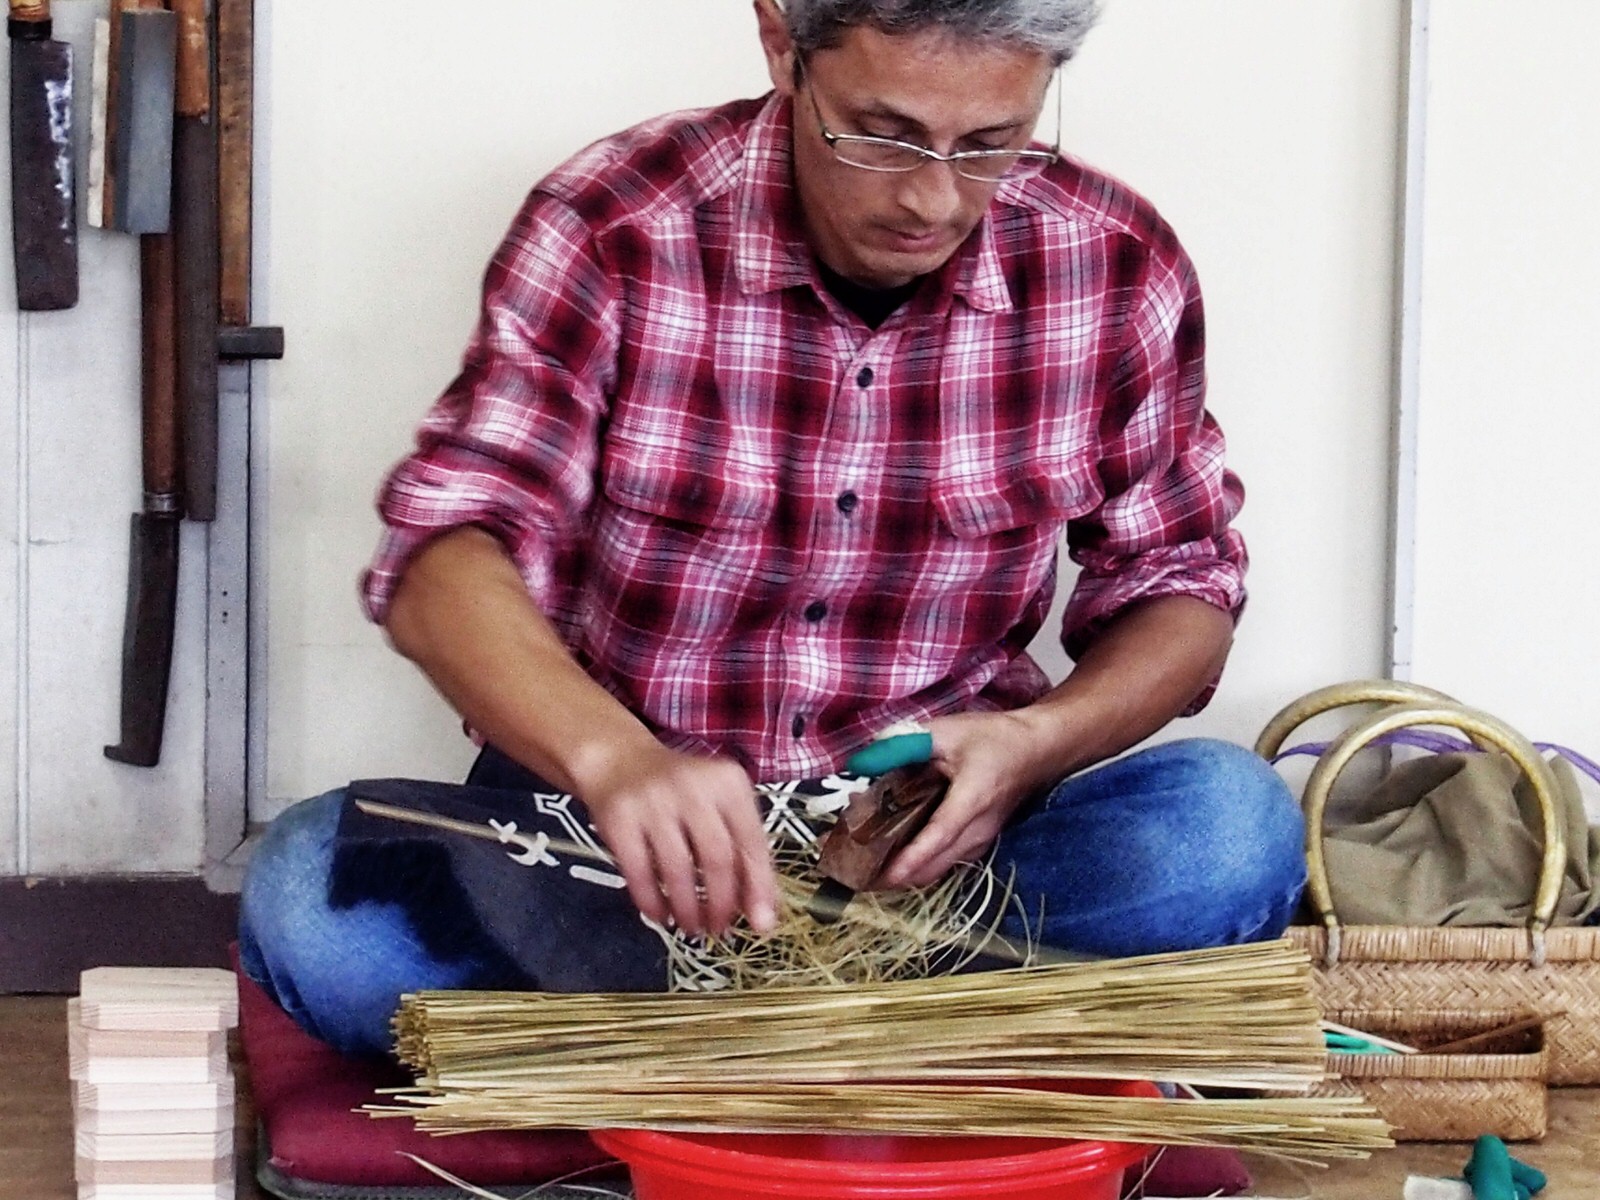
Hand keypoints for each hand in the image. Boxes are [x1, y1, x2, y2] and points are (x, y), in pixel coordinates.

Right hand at [575, 743, 778, 937]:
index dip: (758, 886)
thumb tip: (762, 910)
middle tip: (720, 929)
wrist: (619, 760)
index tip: (762, 922)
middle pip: (716, 856)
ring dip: (687, 908)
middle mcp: (693, 787)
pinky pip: (639, 871)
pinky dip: (652, 901)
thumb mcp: (719, 805)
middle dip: (720, 903)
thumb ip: (743, 850)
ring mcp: (654, 801)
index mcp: (728, 783)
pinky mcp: (620, 818)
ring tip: (691, 926)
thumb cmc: (681, 791)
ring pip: (677, 868)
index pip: (751, 840)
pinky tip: (660, 915)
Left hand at [876, 710, 1060, 889]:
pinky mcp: (977, 843)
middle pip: (933, 867)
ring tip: (866, 866)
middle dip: (894, 875)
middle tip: (854, 871)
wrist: (1037, 750)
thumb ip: (904, 744)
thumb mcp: (947, 731)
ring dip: (905, 873)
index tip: (883, 875)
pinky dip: (919, 864)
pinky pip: (945, 862)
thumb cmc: (994, 739)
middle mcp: (977, 831)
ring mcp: (980, 842)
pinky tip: (894, 854)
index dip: (910, 859)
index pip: (937, 838)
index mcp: (971, 802)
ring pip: (938, 869)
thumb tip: (863, 760)